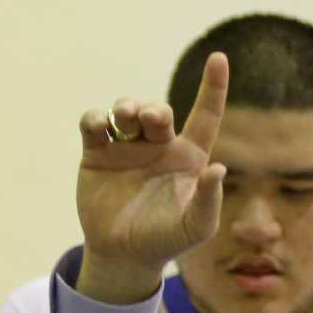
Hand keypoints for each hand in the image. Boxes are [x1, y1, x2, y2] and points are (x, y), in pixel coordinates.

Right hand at [73, 53, 228, 302]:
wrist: (123, 255)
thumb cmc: (166, 240)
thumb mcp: (195, 227)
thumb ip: (208, 200)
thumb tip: (219, 169)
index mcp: (189, 156)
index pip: (205, 114)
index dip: (212, 87)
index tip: (218, 57)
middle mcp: (159, 145)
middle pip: (158, 110)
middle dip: (153, 109)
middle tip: (148, 119)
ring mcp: (126, 147)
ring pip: (126, 110)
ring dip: (126, 107)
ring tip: (124, 119)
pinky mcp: (97, 153)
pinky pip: (94, 123)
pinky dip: (94, 118)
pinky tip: (98, 126)